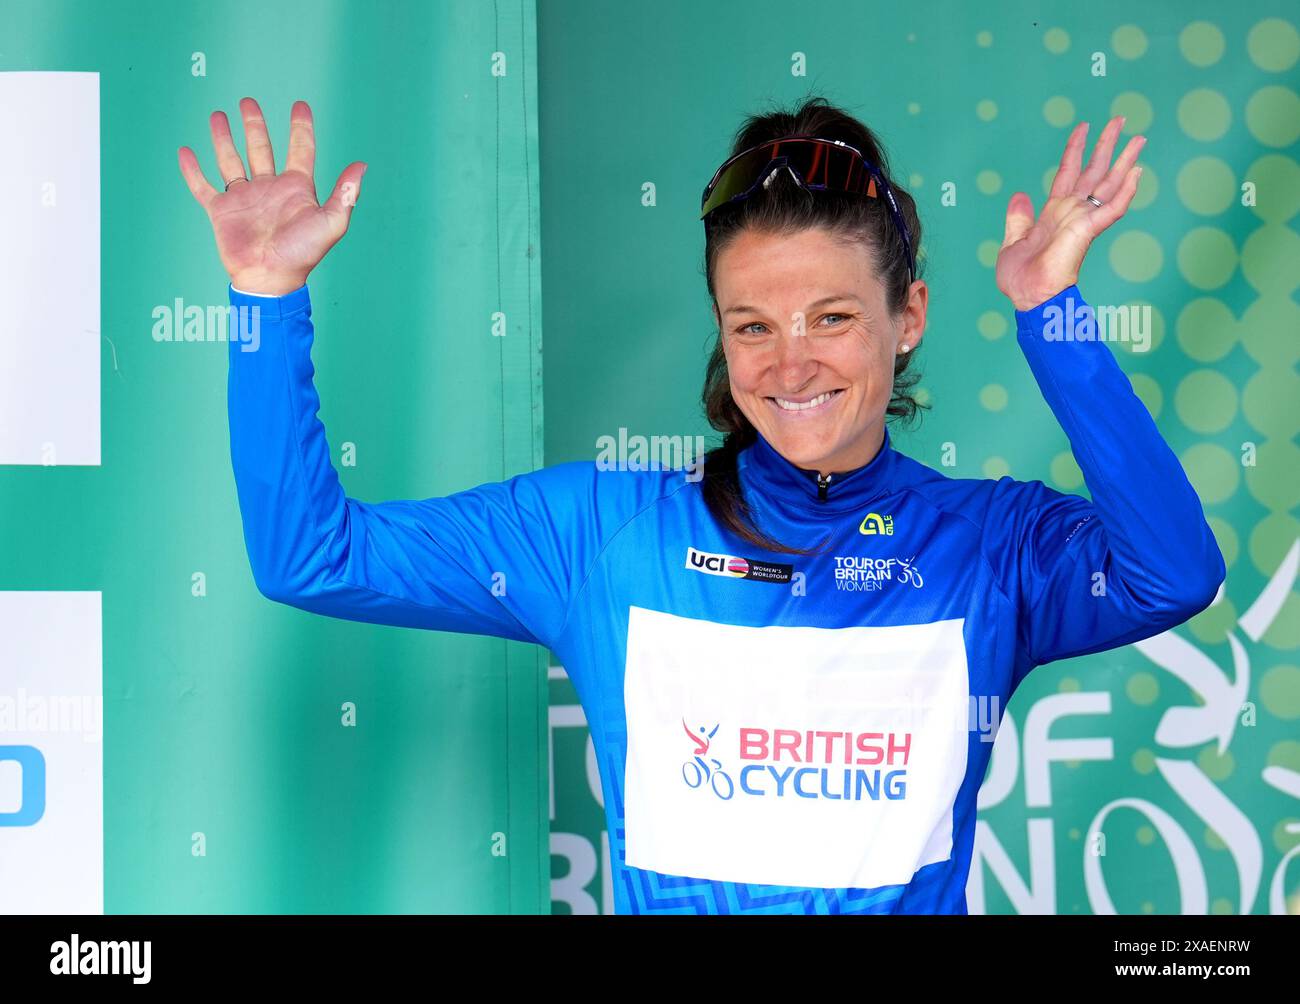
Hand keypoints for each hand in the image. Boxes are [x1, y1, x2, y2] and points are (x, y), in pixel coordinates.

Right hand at [177, 98, 365, 294]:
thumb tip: (362, 165)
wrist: (270, 278)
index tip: (300, 105)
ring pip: (230, 160)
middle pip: (260, 147)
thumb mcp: (331, 223)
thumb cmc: (302, 254)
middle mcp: (269, 188)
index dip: (301, 126)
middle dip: (254, 124)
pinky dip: (191, 170)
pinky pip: (202, 186)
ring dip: (223, 137)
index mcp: (296, 188)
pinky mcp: (221, 212)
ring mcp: (244, 198)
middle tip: (248, 101)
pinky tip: (184, 152)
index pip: (300, 149)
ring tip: (217, 114)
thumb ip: (345, 194)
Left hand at [997, 116, 1145, 310]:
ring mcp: (1082, 220)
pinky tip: (1137, 172)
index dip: (1075, 149)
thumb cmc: (1020, 278)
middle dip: (1107, 145)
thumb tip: (1020, 195)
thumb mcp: (1012, 241)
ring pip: (1108, 184)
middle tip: (1120, 120)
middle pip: (1094, 171)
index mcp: (1054, 212)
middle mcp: (1071, 212)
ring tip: (1139, 138)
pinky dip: (1126, 192)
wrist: (1029, 297)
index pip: (1068, 172)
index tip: (1083, 127)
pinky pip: (1111, 209)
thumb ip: (1018, 218)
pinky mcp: (1088, 231)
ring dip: (1124, 161)